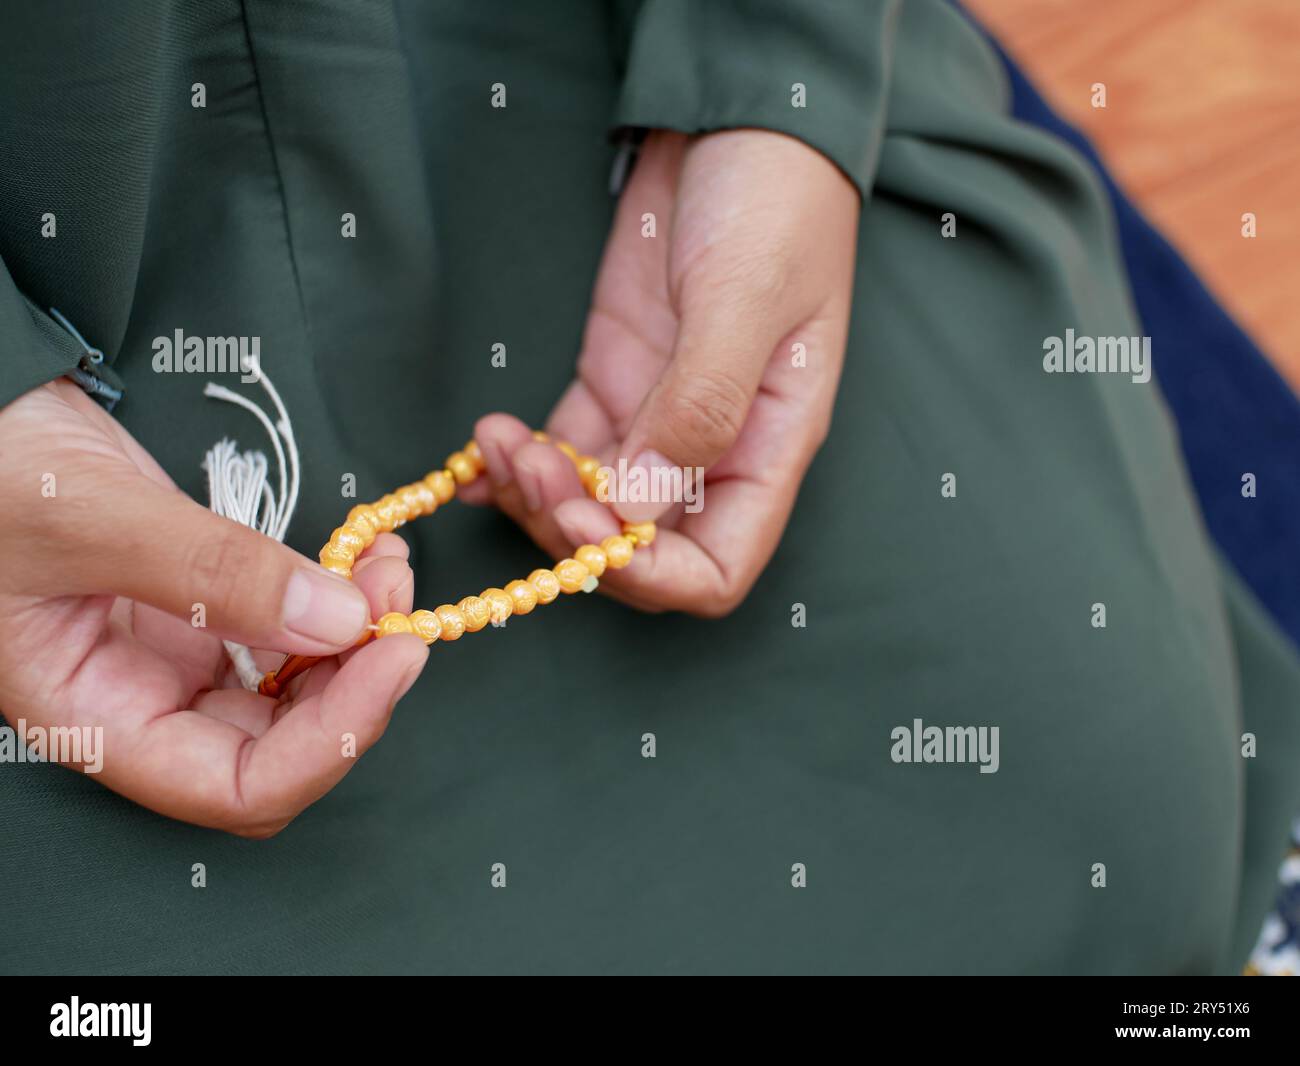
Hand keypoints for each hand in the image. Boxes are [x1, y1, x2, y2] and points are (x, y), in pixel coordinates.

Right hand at [0, 380, 427, 835]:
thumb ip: (212, 575)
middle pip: (282, 748)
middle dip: (357, 685)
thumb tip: (339, 623)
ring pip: (298, 691)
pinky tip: (367, 560)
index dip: (329, 742)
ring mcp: (180, 657)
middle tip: (398, 603)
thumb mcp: (89, 517)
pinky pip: (294, 630)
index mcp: (96, 718)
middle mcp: (145, 703)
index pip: (234, 786)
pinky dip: (340, 603)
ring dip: (359, 641)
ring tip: (389, 566)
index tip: (392, 658)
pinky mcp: (208, 607)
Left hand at [465, 128, 858, 614]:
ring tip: (498, 441)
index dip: (646, 575)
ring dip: (533, 495)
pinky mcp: (612, 382)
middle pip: (636, 547)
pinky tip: (477, 454)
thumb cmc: (771, 202)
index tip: (586, 526)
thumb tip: (635, 510)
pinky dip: (515, 465)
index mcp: (766, 448)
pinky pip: (560, 450)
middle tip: (529, 468)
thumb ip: (699, 407)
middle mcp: (712, 450)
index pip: (714, 570)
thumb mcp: (744, 298)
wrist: (740, 122)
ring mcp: (656, 418)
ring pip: (587, 505)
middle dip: (572, 530)